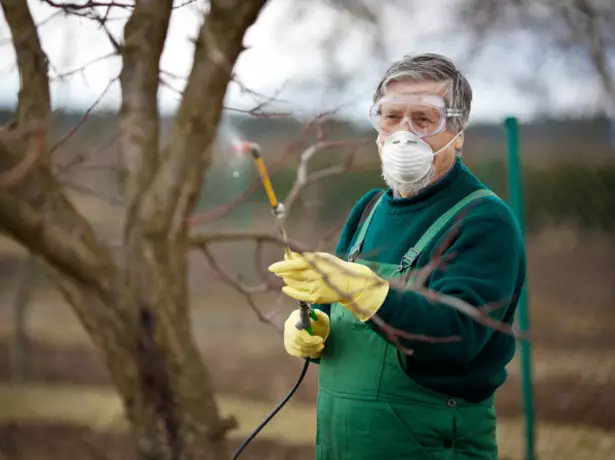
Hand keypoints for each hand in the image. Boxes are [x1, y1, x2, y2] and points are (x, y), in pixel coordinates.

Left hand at [269, 252, 389, 320]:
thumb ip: (305, 257)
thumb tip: (289, 256)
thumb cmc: (334, 267)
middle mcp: (315, 275)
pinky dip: (290, 291)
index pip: (294, 264)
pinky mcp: (316, 297)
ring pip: (294, 284)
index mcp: (316, 263)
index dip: (281, 266)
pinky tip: (286, 288)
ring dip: (287, 280)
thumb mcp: (321, 258)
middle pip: (292, 275)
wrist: (350, 283)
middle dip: (283, 273)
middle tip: (279, 272)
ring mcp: (315, 287)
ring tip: (286, 278)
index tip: (271, 268)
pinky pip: (298, 295)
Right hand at [284, 309, 328, 358]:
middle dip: (311, 345)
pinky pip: (295, 352)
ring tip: (319, 347)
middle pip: (297, 341)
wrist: (313, 327)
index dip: (310, 339)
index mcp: (296, 317)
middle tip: (321, 344)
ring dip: (310, 350)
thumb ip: (320, 315)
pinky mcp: (287, 344)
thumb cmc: (318, 322)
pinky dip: (305, 353)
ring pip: (296, 348)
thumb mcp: (322, 317)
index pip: (299, 331)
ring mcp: (287, 335)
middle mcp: (288, 326)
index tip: (320, 340)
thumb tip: (316, 312)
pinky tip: (313, 350)